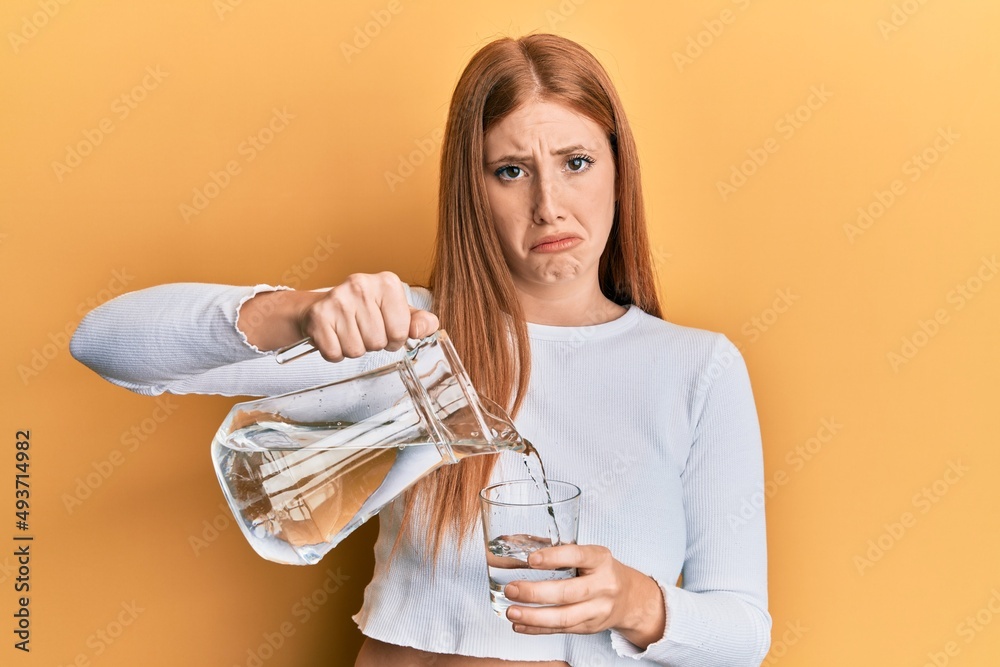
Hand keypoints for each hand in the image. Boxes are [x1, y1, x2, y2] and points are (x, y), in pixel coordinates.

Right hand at [299, 272, 437, 360]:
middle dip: (373, 344)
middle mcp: (361, 285)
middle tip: (363, 330)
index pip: (401, 331)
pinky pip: (335, 353)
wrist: (321, 308)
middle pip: (378, 342)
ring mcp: (338, 299)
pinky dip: (335, 352)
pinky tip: (334, 336)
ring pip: (356, 350)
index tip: (386, 329)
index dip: (395, 339)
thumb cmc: (365, 311)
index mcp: (387, 282)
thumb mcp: (398, 312)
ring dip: (354, 348)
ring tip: (349, 332)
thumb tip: (422, 329)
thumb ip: (420, 321)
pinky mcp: (318, 316)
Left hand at [503, 544, 666, 648]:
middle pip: (568, 592)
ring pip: (564, 617)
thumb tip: (516, 545)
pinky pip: (561, 630)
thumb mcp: (590, 555)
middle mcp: (603, 585)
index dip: (554, 558)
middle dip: (535, 593)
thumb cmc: (601, 571)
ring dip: (534, 616)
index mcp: (601, 560)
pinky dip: (537, 628)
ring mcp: (598, 610)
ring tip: (512, 611)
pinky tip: (520, 624)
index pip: (578, 556)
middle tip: (512, 589)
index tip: (531, 559)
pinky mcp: (589, 627)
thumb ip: (559, 552)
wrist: (629, 598)